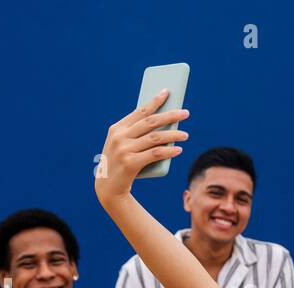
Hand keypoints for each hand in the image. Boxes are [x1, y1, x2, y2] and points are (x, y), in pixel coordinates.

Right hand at [94, 89, 189, 203]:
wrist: (108, 188)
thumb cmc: (120, 164)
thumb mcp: (124, 145)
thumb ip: (137, 135)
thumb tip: (166, 125)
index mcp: (117, 128)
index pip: (140, 111)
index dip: (155, 101)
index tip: (167, 92)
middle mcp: (120, 136)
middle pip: (150, 122)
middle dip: (170, 115)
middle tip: (185, 113)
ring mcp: (124, 150)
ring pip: (155, 138)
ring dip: (173, 135)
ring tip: (186, 135)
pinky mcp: (130, 163)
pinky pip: (155, 154)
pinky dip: (168, 151)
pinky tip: (179, 150)